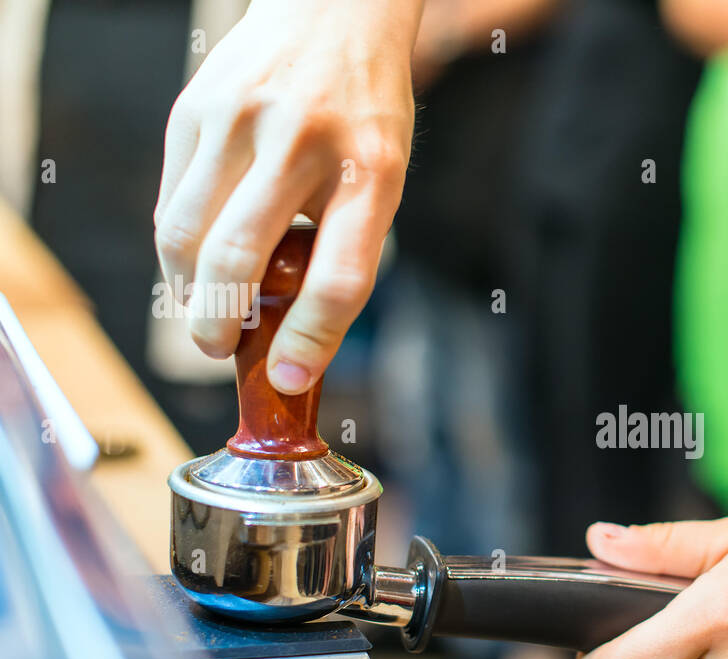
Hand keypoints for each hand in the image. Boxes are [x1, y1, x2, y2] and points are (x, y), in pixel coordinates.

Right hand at [154, 0, 421, 392]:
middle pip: (240, 260)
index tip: (287, 378)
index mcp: (370, 169)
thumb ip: (344, 246)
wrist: (333, 12)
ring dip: (187, 294)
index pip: (339, 277)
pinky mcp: (193, 109)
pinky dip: (178, 249)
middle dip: (221, 327)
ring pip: (186, 236)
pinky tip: (196, 264)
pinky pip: (170, 203)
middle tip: (222, 351)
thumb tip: (290, 337)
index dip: (312, 340)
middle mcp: (301, 141)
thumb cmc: (362, 115)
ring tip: (205, 314)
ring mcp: (239, 120)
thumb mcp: (382, 177)